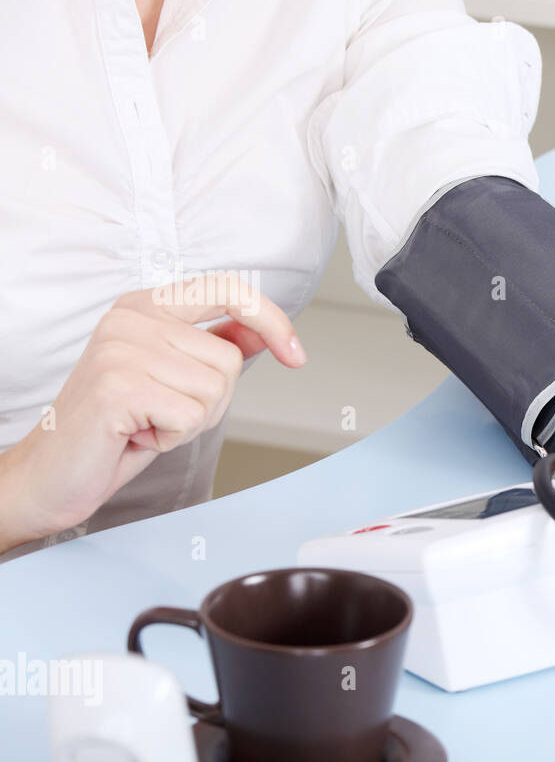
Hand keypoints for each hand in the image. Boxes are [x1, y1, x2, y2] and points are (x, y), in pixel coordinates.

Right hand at [0, 275, 304, 551]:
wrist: (51, 472)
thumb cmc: (116, 428)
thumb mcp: (174, 381)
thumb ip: (214, 349)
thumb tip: (266, 334)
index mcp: (145, 306)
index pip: (227, 289)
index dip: (271, 319)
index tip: (295, 355)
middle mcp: (130, 317)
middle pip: (230, 359)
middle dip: (211, 401)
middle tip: (161, 413)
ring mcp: (121, 347)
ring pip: (216, 390)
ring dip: (191, 422)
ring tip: (145, 423)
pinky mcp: (119, 384)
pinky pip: (191, 416)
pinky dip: (172, 438)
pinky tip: (135, 435)